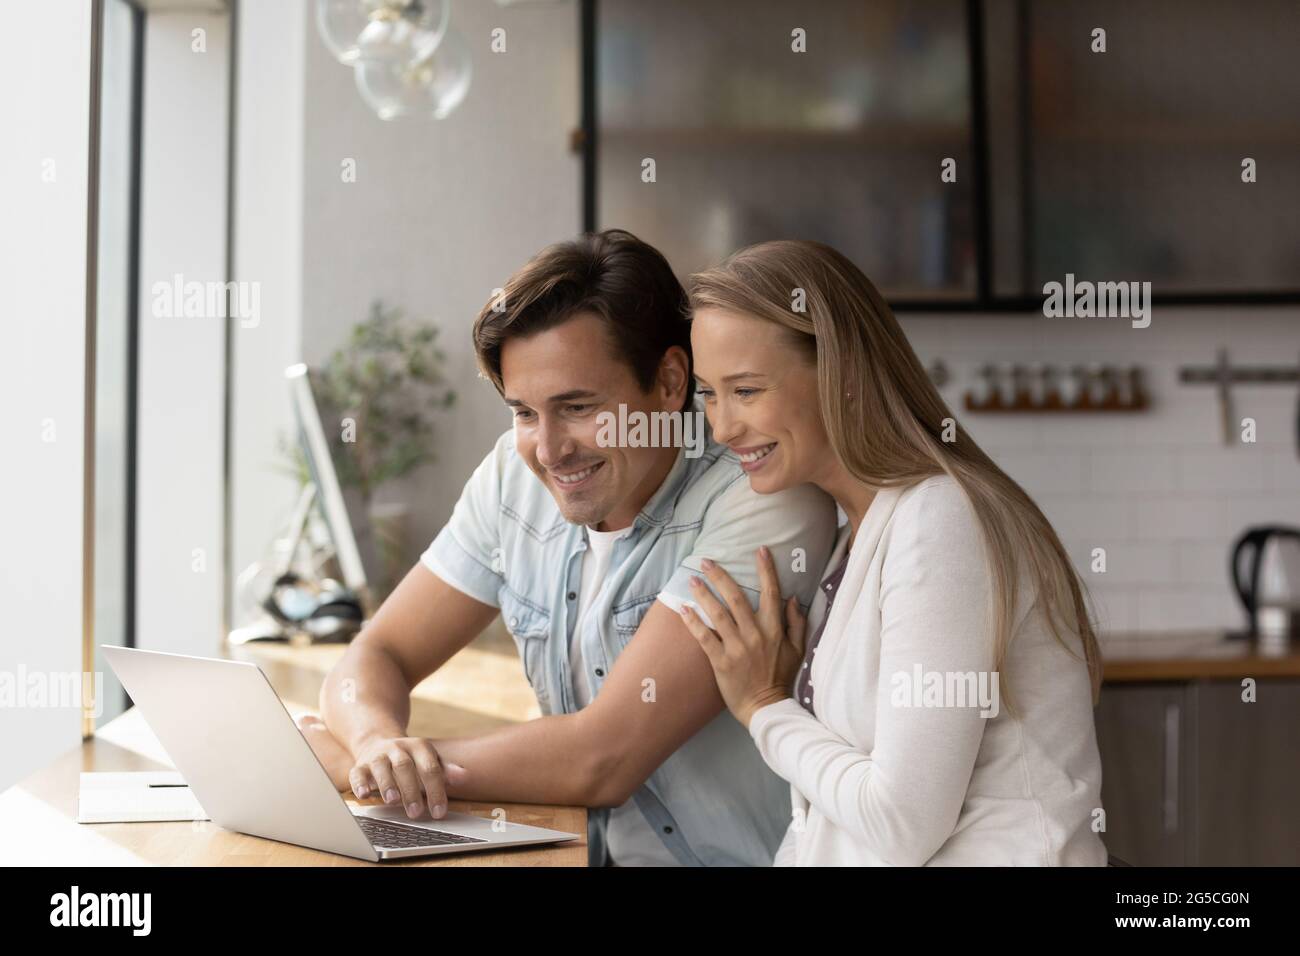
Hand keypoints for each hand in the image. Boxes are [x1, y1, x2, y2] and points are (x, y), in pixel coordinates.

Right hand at [348, 732, 468, 820]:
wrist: (379, 743)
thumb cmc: (410, 759)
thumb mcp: (429, 760)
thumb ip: (446, 770)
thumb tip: (464, 776)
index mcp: (419, 747)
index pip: (430, 768)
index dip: (436, 790)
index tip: (439, 812)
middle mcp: (398, 749)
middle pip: (405, 767)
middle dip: (411, 790)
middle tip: (417, 813)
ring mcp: (378, 756)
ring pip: (381, 767)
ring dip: (387, 785)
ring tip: (393, 802)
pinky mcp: (360, 765)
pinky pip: (358, 773)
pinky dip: (360, 784)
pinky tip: (364, 795)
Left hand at [677, 545, 807, 727]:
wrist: (766, 708)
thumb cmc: (781, 678)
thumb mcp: (797, 650)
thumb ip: (797, 623)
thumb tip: (793, 598)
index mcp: (775, 630)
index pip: (771, 593)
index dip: (766, 570)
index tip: (759, 550)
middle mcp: (755, 634)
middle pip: (736, 598)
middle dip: (721, 576)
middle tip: (706, 561)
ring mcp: (737, 648)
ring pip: (718, 614)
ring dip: (704, 594)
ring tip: (692, 580)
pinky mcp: (721, 661)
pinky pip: (704, 637)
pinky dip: (693, 622)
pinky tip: (684, 609)